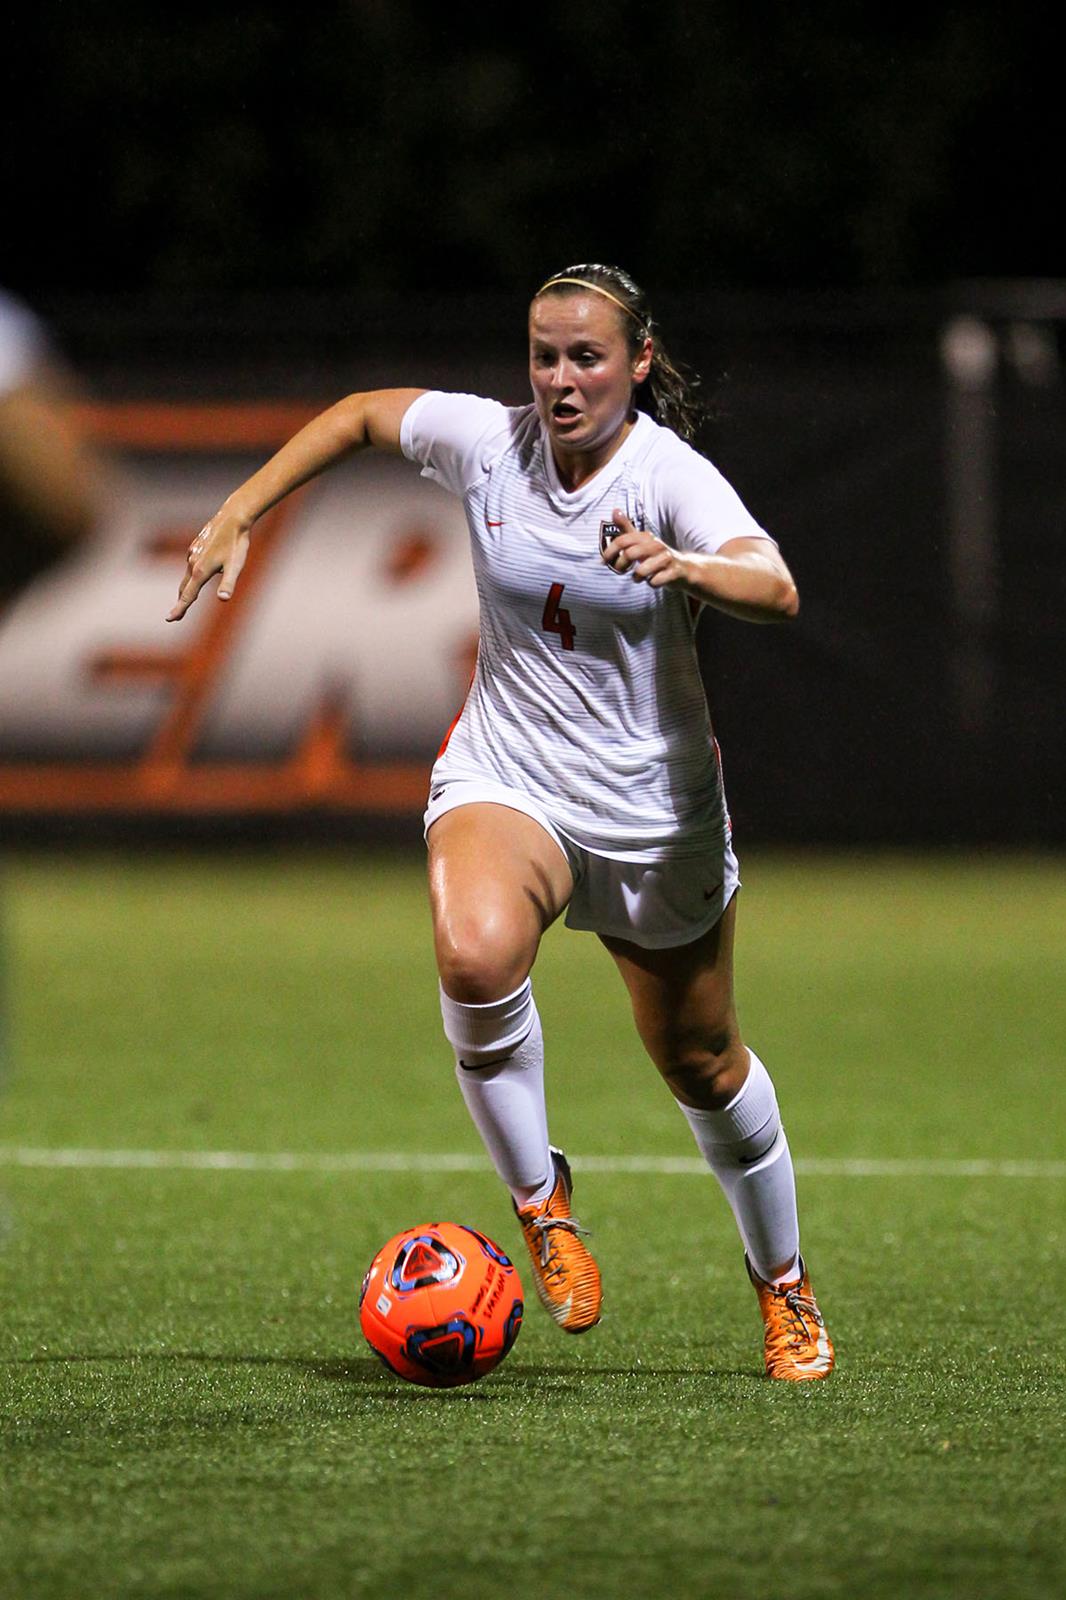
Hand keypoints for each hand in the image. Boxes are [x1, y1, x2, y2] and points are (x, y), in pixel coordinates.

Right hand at [166, 505, 250, 620]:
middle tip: (175, 617)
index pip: (188, 595)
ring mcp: (192, 553)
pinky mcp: (195, 546)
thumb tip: (223, 599)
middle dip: (181, 602)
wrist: (233, 518)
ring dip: (185, 589)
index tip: (169, 619)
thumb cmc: (237, 543)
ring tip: (184, 600)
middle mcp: (192, 563)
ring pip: (187, 576)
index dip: (180, 609)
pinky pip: (191, 564)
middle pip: (184, 588)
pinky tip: (196, 573)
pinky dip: (191, 574)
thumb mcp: (236, 566)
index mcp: (200, 571)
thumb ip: (228, 583)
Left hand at [600, 508, 689, 588]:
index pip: (622, 541)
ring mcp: (667, 558)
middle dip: (621, 566)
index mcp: (646, 537)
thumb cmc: (657, 555)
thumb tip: (614, 510)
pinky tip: (654, 580)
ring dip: (636, 578)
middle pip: (630, 554)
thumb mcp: (641, 541)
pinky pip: (654, 581)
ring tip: (638, 577)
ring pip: (641, 571)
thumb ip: (626, 528)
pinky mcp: (674, 572)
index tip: (603, 562)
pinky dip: (651, 584)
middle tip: (621, 571)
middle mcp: (656, 545)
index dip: (610, 552)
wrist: (684, 569)